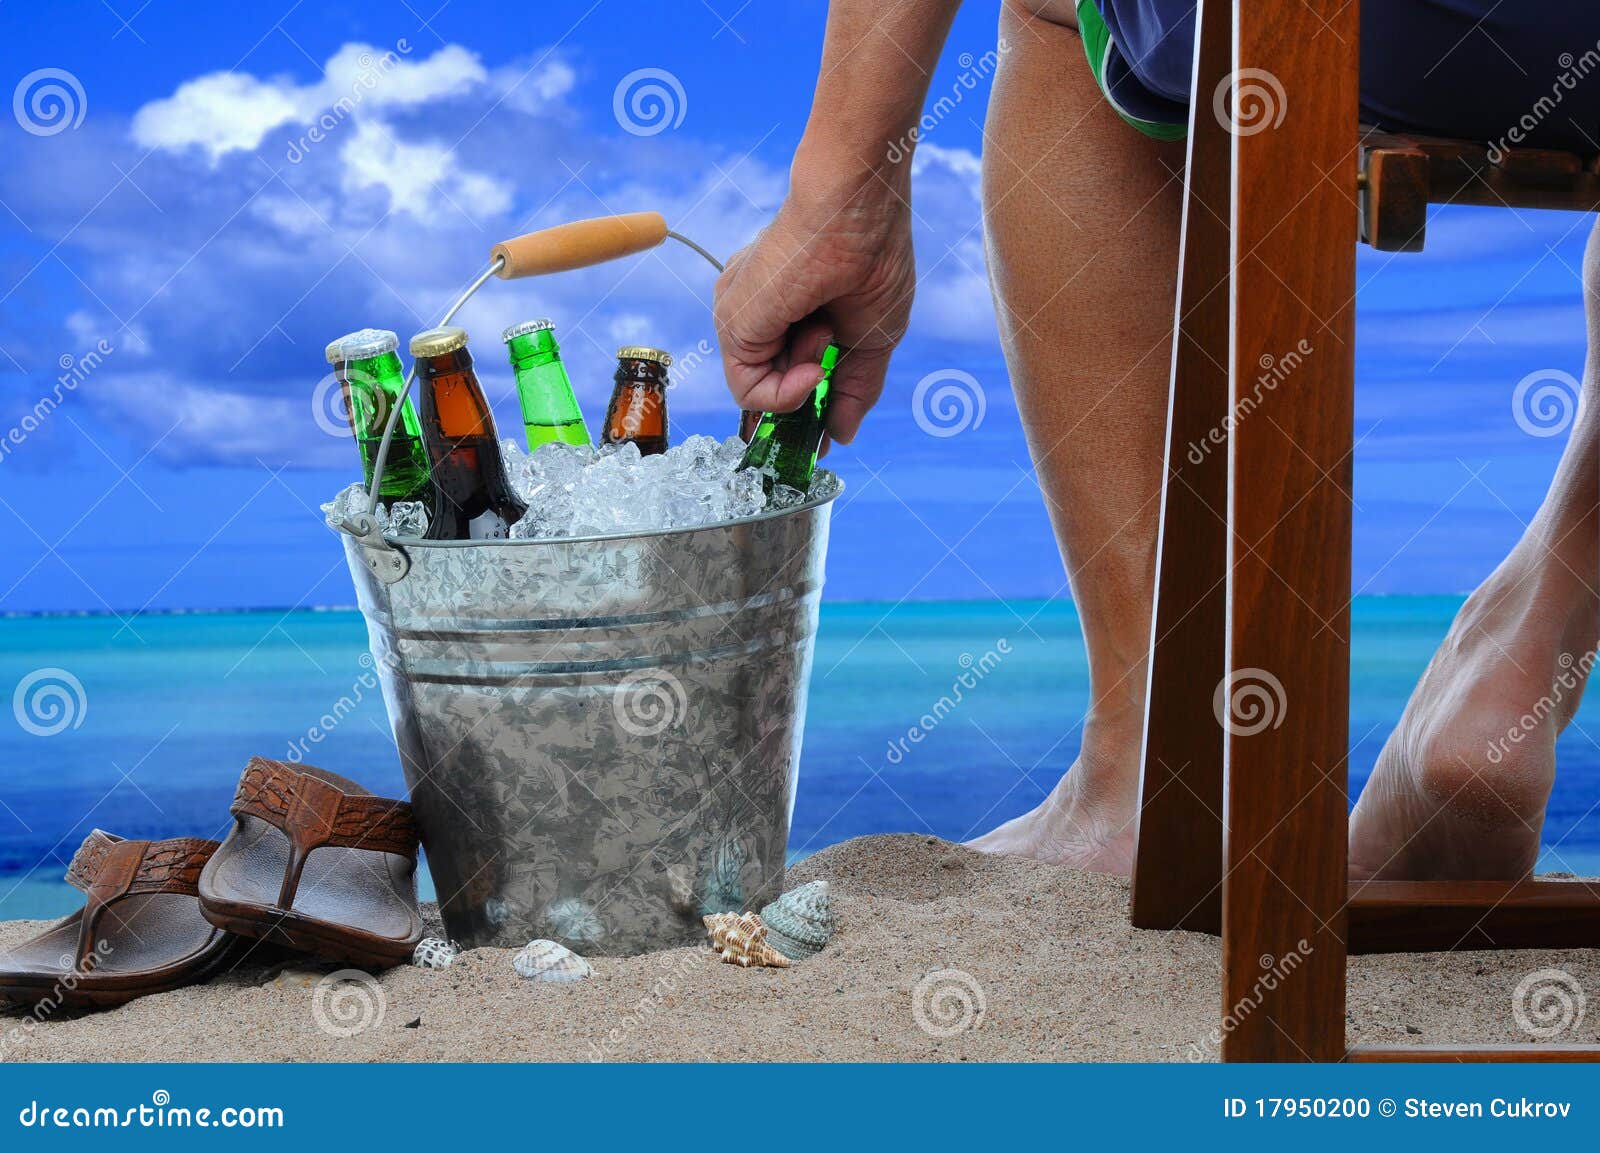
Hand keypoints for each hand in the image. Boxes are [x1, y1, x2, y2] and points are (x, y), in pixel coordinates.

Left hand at [713, 164, 914, 443]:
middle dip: (807, 388)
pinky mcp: (733, 322)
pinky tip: (810, 362)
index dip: (800, 407)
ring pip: (760, 391)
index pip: (777, 373)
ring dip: (804, 378)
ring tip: (825, 333)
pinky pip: (749, 391)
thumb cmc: (873, 257)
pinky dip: (784, 391)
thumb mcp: (872, 340)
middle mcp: (756, 313)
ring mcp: (742, 317)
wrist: (856, 209)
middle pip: (769, 385)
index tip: (822, 437)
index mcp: (785, 309)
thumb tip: (841, 435)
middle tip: (829, 360)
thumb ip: (853, 390)